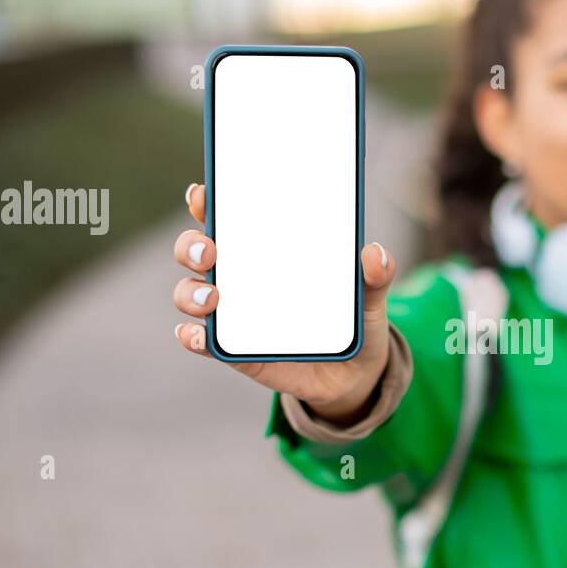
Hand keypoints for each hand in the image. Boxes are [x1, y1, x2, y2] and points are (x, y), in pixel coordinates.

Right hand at [172, 183, 396, 423]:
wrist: (351, 373)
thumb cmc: (352, 321)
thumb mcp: (369, 297)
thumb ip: (375, 276)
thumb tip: (375, 254)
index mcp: (267, 250)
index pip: (229, 216)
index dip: (208, 201)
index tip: (204, 194)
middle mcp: (240, 276)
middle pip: (196, 250)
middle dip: (191, 244)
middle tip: (208, 251)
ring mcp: (232, 313)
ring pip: (191, 293)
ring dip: (191, 293)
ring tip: (213, 299)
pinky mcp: (234, 349)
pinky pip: (202, 342)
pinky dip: (192, 337)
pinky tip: (198, 336)